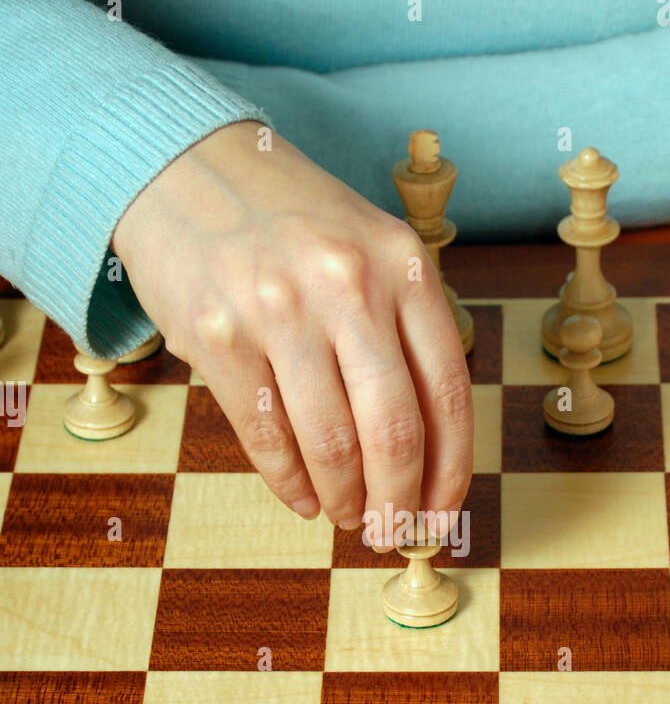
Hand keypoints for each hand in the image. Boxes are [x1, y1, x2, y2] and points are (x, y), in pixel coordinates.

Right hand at [112, 121, 472, 535]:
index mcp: (403, 265)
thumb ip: (406, 330)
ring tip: (346, 517)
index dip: (451, 471)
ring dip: (344, 500)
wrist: (186, 169)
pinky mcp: (218, 338)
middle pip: (394, 432)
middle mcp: (348, 286)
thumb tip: (431, 452)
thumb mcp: (371, 249)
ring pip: (331, 445)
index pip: (448, 393)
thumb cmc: (292, 223)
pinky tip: (303, 498)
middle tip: (391, 534)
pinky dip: (290, 484)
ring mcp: (279, 311)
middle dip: (398, 503)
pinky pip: (267, 438)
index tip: (443, 513)